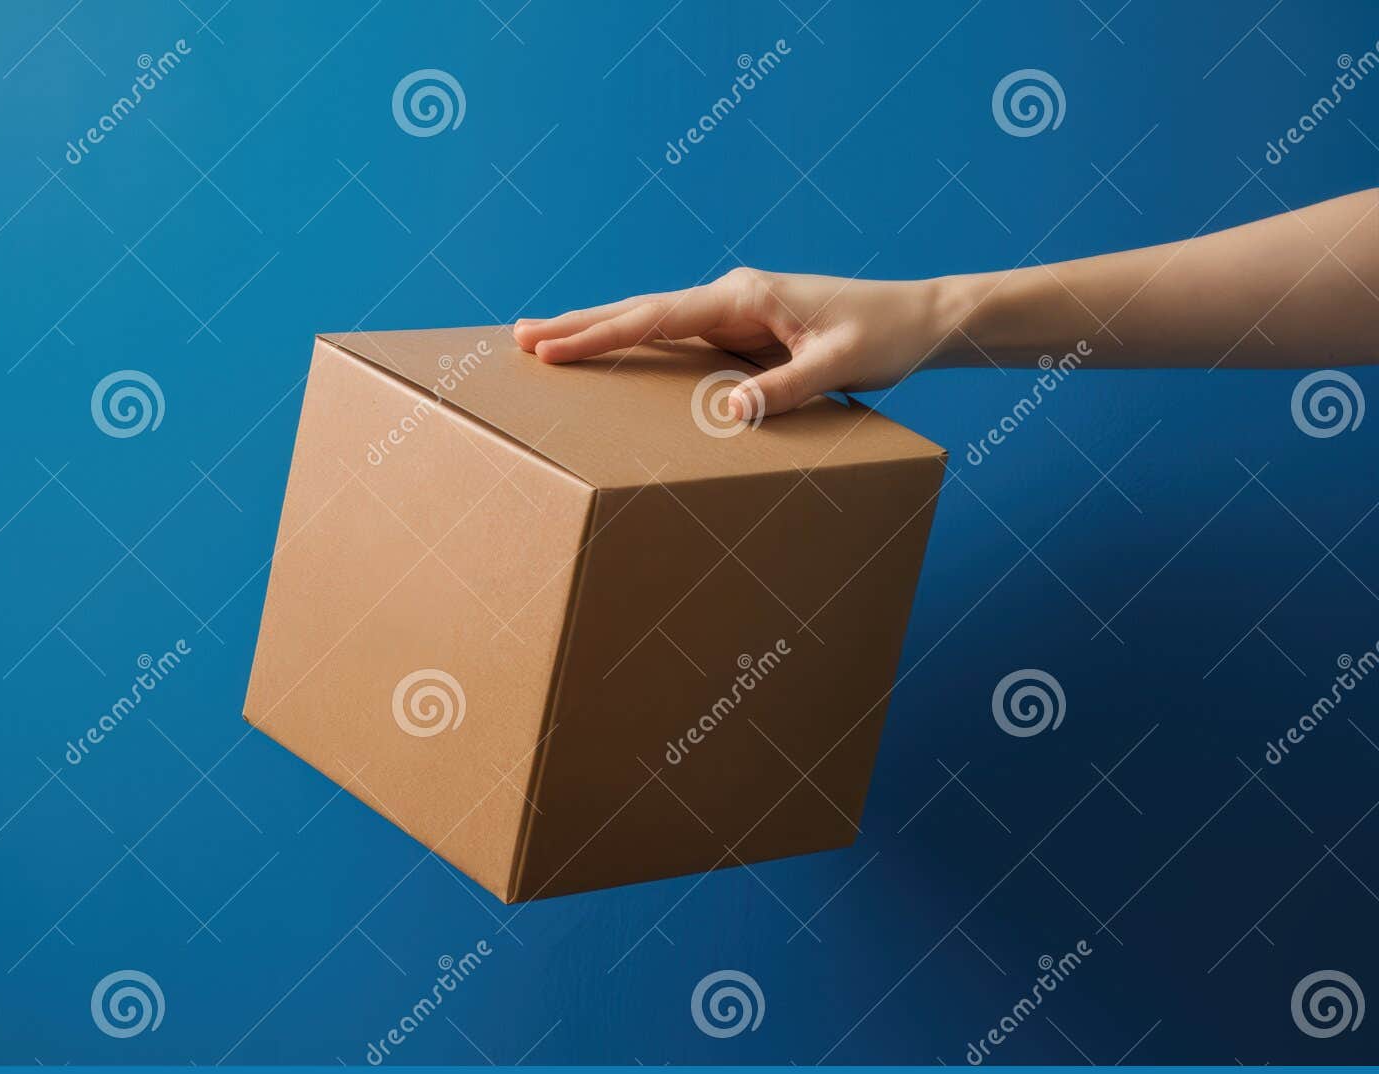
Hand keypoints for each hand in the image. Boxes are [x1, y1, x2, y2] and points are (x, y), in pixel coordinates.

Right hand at [513, 268, 955, 418]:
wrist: (921, 320)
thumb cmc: (885, 337)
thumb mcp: (840, 365)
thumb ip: (784, 388)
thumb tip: (726, 412)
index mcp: (745, 296)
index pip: (656, 317)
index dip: (600, 334)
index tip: (550, 346)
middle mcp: (732, 296)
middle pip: (639, 311)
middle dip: (578, 325)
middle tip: (517, 337)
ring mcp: (735, 312)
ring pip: (651, 321)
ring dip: (599, 331)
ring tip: (544, 342)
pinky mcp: (743, 330)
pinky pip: (676, 339)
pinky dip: (635, 344)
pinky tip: (610, 355)